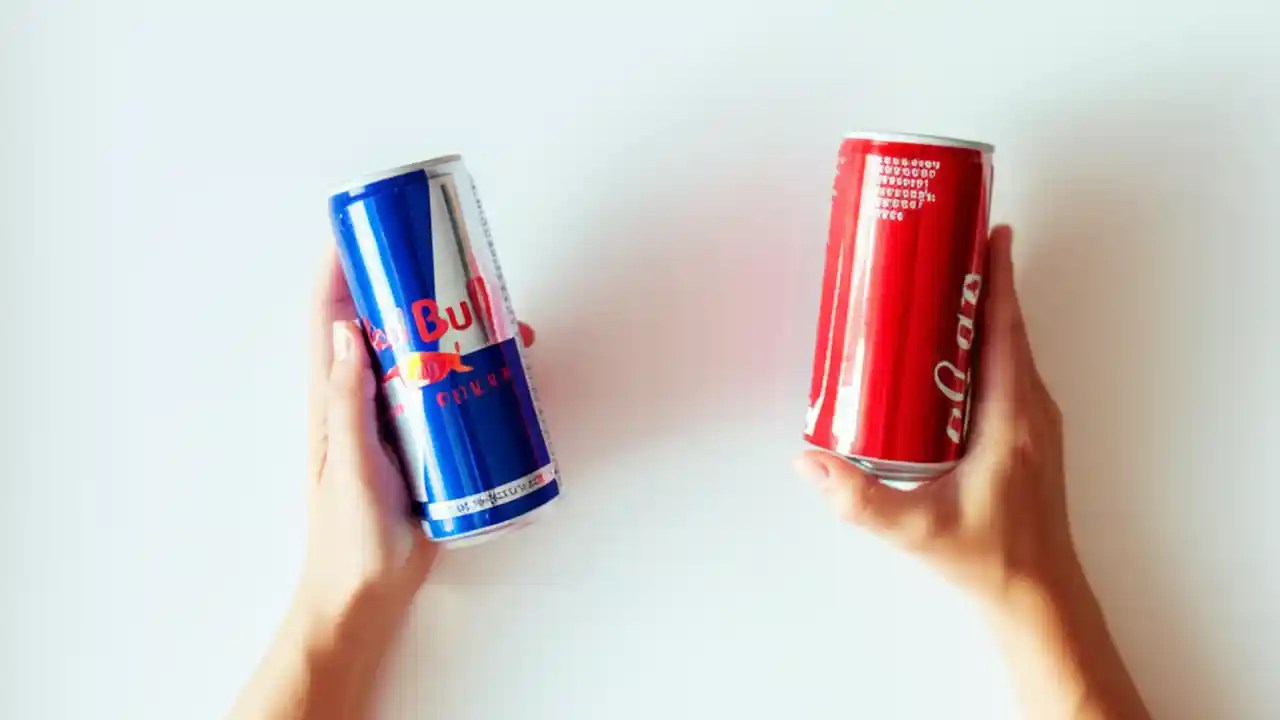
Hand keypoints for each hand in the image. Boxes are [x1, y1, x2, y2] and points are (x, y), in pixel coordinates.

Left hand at [297, 250, 537, 625]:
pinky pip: (453, 397)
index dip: (346, 266)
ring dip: (465, 335)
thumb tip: (347, 327)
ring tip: (509, 326)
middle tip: (466, 267)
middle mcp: (364, 400)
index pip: (332, 316)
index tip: (375, 224)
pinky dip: (480, 376)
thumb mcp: (351, 465)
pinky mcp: (428, 446)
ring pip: (430, 360)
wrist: (367, 598)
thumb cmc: (348, 539)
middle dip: (426, 290)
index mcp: (332, 398)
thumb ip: (348, 403)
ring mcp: (398, 422)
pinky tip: (512, 377)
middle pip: (393, 327)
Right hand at [796, 225, 1077, 606]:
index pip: (1006, 330)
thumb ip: (861, 500)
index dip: (997, 279)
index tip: (989, 233)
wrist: (1036, 593)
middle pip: (1006, 327)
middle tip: (945, 244)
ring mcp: (1033, 421)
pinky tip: (946, 350)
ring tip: (940, 285)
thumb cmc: (988, 558)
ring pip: (1008, 348)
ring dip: (980, 312)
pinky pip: (1004, 372)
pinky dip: (981, 345)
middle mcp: (1031, 410)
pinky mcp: (1025, 434)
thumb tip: (810, 461)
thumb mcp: (918, 529)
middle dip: (979, 281)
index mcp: (1013, 417)